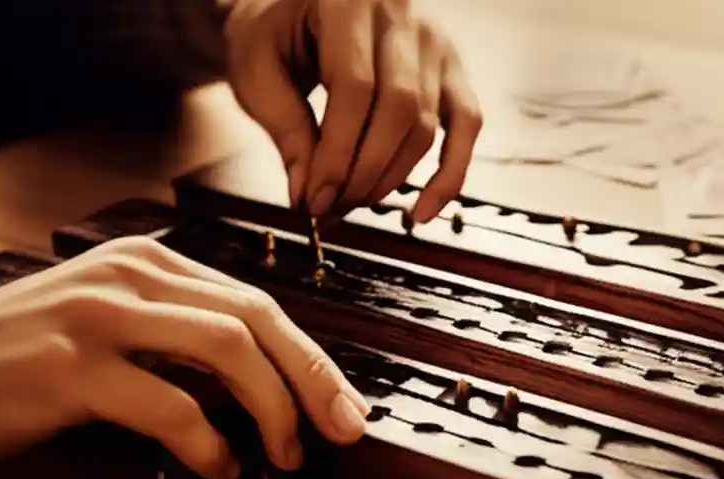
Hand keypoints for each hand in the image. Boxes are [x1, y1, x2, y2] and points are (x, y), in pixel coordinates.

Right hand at [0, 237, 368, 478]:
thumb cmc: (8, 362)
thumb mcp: (100, 327)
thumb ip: (171, 341)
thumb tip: (253, 389)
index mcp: (145, 263)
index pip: (255, 302)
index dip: (311, 356)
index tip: (343, 401)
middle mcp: (130, 276)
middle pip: (259, 319)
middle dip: (315, 378)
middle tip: (346, 428)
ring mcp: (100, 318)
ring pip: (229, 351)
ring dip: (274, 409)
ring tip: (285, 455)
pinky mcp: (71, 368)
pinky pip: (170, 406)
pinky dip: (208, 444)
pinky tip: (218, 469)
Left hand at [225, 0, 481, 222]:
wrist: (300, 10)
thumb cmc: (274, 36)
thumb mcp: (257, 73)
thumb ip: (285, 130)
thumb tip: (309, 194)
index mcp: (348, 1)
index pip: (355, 88)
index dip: (337, 153)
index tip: (315, 198)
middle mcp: (403, 14)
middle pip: (399, 110)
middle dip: (365, 172)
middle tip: (333, 207)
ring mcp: (436, 42)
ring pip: (427, 125)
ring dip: (392, 178)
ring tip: (354, 204)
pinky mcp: (452, 70)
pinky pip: (466, 126)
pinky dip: (448, 175)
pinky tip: (422, 212)